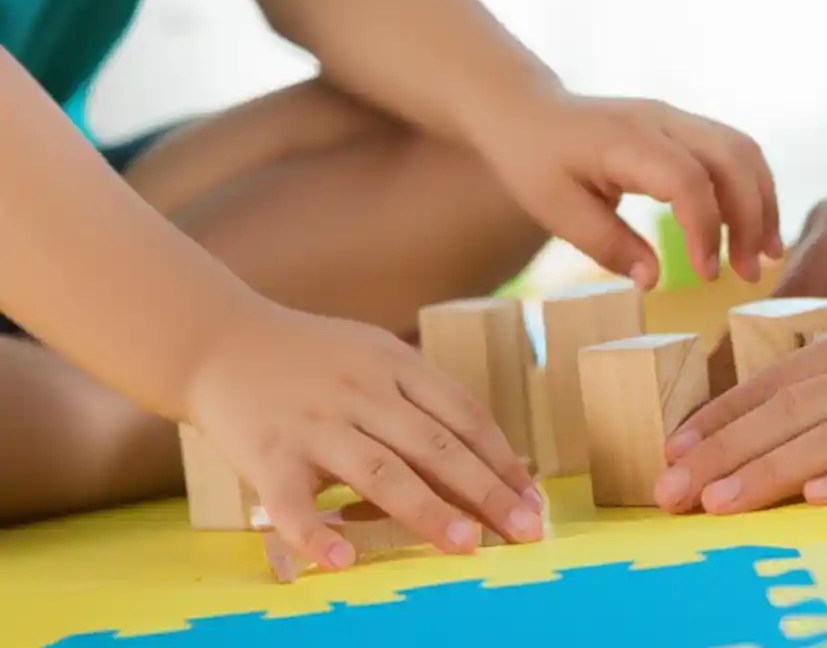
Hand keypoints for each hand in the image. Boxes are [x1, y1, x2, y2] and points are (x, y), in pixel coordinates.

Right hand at [181, 302, 541, 570]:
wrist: (216, 340)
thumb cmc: (309, 358)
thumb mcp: (372, 355)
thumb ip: (421, 397)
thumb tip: (489, 455)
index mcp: (394, 363)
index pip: (464, 414)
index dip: (502, 458)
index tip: (533, 497)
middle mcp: (361, 391)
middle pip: (435, 445)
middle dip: (487, 490)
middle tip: (525, 530)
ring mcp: (315, 423)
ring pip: (381, 471)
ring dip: (428, 510)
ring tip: (467, 545)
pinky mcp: (268, 453)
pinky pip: (294, 502)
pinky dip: (316, 534)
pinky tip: (342, 563)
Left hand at [475, 94, 782, 287]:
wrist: (527, 112)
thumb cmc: (535, 162)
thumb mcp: (557, 212)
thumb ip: (608, 246)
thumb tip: (654, 281)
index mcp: (626, 141)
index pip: (687, 180)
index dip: (705, 229)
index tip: (706, 275)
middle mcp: (661, 120)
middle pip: (732, 159)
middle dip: (751, 219)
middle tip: (748, 274)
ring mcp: (676, 118)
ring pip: (743, 151)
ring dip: (762, 203)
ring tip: (766, 254)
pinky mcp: (683, 126)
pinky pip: (733, 151)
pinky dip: (751, 189)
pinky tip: (751, 228)